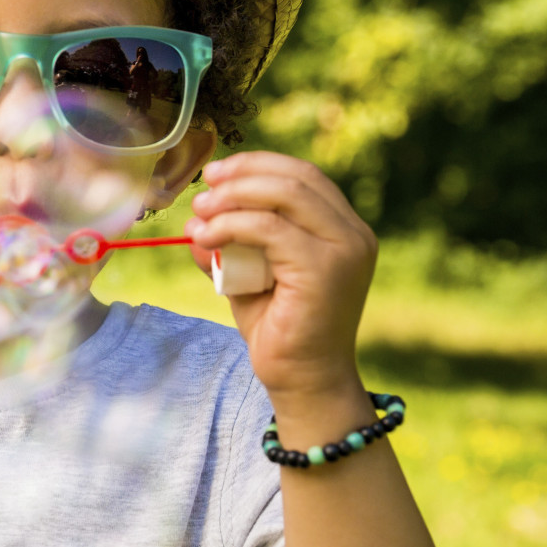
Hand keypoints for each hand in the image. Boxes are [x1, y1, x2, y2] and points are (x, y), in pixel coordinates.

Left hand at [184, 152, 376, 400]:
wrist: (304, 381)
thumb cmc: (279, 329)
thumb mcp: (247, 276)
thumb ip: (228, 246)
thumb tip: (193, 220)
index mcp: (343, 229)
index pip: (302, 176)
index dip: (257, 165)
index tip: (216, 175)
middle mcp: (353, 234)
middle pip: (296, 177)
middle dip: (243, 174)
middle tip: (203, 190)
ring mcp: (344, 250)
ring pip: (284, 195)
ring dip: (233, 197)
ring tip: (199, 213)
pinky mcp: (324, 269)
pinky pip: (269, 228)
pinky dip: (230, 225)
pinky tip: (205, 238)